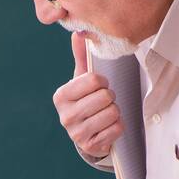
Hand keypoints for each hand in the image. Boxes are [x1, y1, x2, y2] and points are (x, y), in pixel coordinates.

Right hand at [53, 31, 122, 158]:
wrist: (86, 135)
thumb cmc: (85, 101)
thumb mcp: (80, 80)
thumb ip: (81, 56)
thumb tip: (78, 32)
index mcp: (61, 96)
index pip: (94, 80)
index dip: (102, 81)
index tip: (99, 87)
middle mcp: (65, 115)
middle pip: (105, 96)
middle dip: (109, 97)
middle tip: (103, 102)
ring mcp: (77, 133)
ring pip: (113, 112)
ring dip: (114, 111)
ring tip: (105, 114)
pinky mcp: (91, 146)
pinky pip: (117, 128)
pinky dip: (117, 126)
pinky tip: (107, 127)